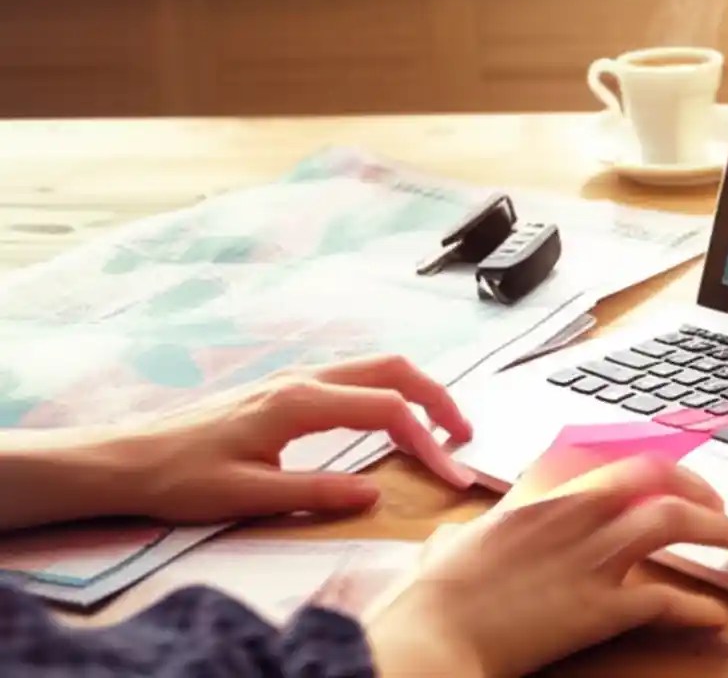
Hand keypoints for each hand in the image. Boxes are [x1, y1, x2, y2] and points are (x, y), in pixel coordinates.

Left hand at [104, 354, 476, 523]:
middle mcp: (302, 379)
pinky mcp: (286, 390)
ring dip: (414, 391)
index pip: (386, 409)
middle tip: (464, 435)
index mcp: (298, 402)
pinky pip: (353, 378)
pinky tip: (391, 421)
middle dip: (437, 397)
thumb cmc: (180, 477)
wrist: (128, 458)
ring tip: (439, 428)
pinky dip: (388, 392)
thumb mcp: (248, 495)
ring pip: (374, 367)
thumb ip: (316, 493)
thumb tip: (375, 495)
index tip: (451, 473)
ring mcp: (294, 379)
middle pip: (392, 369)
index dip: (428, 440)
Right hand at [367, 457, 727, 677]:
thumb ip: (465, 533)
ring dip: (719, 532)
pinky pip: (663, 598)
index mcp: (539, 494)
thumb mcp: (449, 545)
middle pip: (654, 477)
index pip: (606, 453)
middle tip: (722, 506)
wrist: (434, 634)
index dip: (649, 453)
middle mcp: (571, 514)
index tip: (676, 463)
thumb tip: (455, 538)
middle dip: (698, 486)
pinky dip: (697, 606)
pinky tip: (717, 614)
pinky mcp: (597, 607)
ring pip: (671, 524)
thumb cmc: (434, 595)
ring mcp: (588, 556)